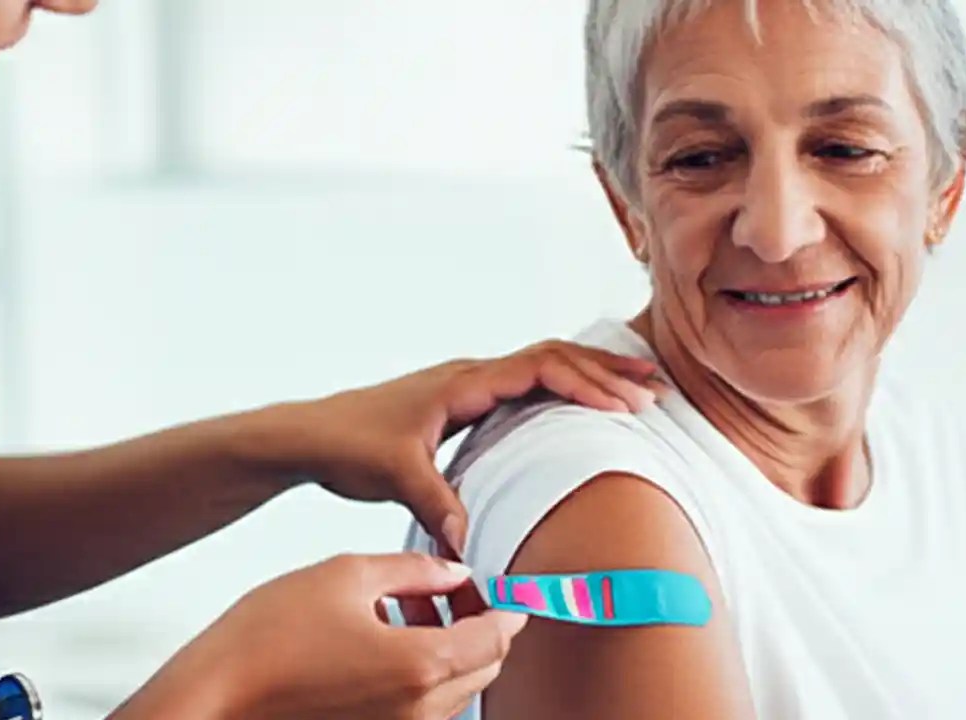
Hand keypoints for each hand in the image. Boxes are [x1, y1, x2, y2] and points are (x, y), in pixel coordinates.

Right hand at [112, 553, 527, 719]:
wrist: (212, 697)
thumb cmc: (269, 635)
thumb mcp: (346, 575)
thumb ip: (413, 569)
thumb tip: (454, 572)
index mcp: (421, 665)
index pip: (496, 638)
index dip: (509, 608)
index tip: (508, 587)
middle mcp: (419, 711)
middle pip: (483, 669)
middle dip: (479, 625)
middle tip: (450, 589)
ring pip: (455, 691)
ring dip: (450, 649)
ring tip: (409, 605)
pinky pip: (422, 708)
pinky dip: (423, 673)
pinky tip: (386, 638)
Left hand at [244, 340, 662, 552]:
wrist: (310, 434)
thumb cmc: (348, 444)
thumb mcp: (395, 474)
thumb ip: (437, 502)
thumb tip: (472, 544)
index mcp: (462, 383)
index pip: (540, 369)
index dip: (587, 384)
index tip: (626, 406)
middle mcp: (470, 375)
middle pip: (553, 358)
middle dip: (606, 371)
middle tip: (655, 387)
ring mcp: (467, 385)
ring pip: (541, 366)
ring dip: (589, 375)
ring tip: (636, 388)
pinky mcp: (462, 402)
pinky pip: (525, 384)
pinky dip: (562, 389)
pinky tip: (580, 404)